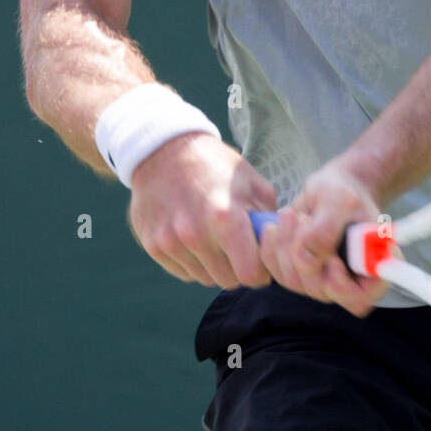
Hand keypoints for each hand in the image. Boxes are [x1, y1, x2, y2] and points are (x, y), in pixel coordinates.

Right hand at [128, 133, 276, 287]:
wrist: (164, 149)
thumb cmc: (215, 165)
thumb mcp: (251, 182)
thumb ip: (268, 220)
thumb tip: (278, 249)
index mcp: (224, 216)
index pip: (250, 274)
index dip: (261, 273)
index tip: (260, 262)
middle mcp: (194, 234)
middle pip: (228, 281)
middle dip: (238, 268)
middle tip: (238, 247)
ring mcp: (170, 241)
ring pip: (205, 279)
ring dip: (214, 266)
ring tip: (214, 236)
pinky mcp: (152, 245)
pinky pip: (183, 272)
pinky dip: (193, 262)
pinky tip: (194, 237)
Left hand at [257, 160, 390, 316]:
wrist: (331, 189)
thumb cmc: (343, 193)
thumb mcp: (338, 201)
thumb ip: (325, 230)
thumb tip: (305, 258)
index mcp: (373, 266)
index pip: (361, 298)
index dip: (342, 288)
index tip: (332, 261)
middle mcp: (349, 280)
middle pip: (322, 291)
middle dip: (305, 255)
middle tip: (303, 218)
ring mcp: (323, 281)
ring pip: (296, 283)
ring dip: (286, 248)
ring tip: (291, 214)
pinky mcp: (300, 275)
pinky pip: (278, 274)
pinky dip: (271, 250)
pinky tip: (275, 227)